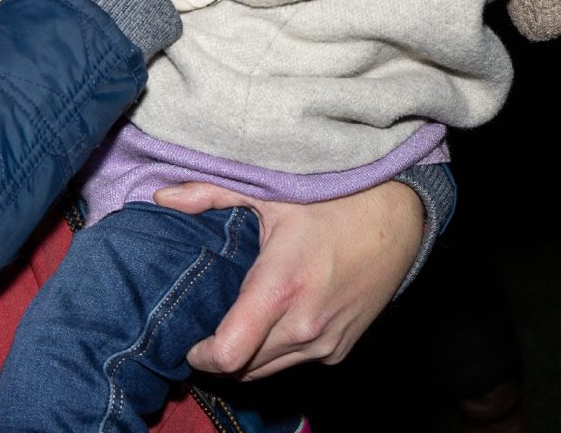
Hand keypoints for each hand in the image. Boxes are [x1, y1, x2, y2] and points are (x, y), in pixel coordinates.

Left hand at [153, 180, 423, 379]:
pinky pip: (296, 362)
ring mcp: (327, 341)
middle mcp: (305, 325)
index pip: (229, 354)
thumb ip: (210, 194)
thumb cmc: (334, 198)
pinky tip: (270, 320)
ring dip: (247, 357)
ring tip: (232, 324)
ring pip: (269, 371)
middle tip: (202, 328)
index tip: (188, 338)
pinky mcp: (342, 348)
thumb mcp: (269, 189)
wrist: (399, 215)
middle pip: (243, 369)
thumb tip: (161, 198)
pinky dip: (277, 351)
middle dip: (218, 355)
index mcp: (281, 287)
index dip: (200, 354)